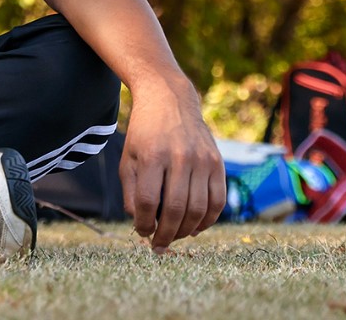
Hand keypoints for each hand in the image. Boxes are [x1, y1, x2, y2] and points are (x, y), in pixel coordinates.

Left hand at [120, 81, 224, 251]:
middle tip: (158, 244)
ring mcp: (202, 160)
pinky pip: (217, 201)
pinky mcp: (218, 163)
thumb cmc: (144, 134)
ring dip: (185, 230)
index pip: (147, 201)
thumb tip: (140, 223)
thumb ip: (130, 192)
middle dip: (166, 234)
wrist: (169, 100)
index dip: (143, 224)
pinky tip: (195, 228)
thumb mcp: (128, 158)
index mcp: (152, 156)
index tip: (141, 232)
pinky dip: (208, 220)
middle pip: (175, 209)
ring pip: (198, 209)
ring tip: (174, 236)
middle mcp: (180, 158)